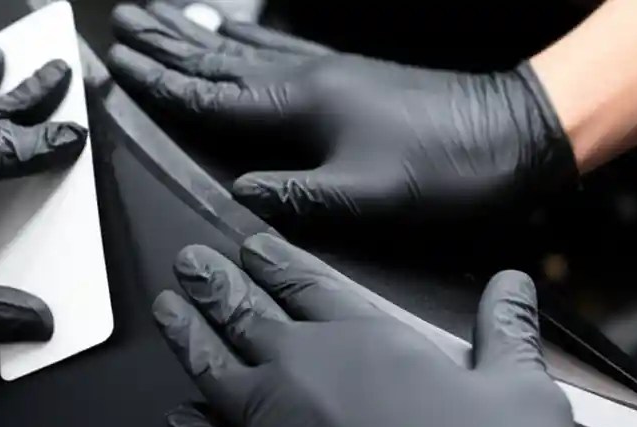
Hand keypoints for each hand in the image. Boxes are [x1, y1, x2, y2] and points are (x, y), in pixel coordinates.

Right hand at [109, 3, 575, 224]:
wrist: (518, 131)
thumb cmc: (450, 168)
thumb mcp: (370, 196)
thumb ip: (299, 198)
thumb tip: (241, 197)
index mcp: (304, 106)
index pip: (212, 93)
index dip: (161, 81)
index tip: (119, 63)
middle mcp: (310, 79)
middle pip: (220, 57)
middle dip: (167, 45)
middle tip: (124, 24)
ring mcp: (331, 73)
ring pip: (246, 48)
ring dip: (199, 36)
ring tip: (164, 19)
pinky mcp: (352, 78)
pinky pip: (281, 52)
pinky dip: (247, 40)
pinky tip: (238, 36)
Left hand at [151, 234, 636, 426]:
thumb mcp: (522, 391)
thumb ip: (504, 331)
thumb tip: (511, 287)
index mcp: (370, 340)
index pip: (306, 282)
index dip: (272, 258)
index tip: (250, 245)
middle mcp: (308, 376)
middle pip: (244, 313)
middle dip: (213, 283)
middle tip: (189, 263)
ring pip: (211, 367)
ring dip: (186, 335)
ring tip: (169, 311)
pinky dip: (187, 426)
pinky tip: (179, 415)